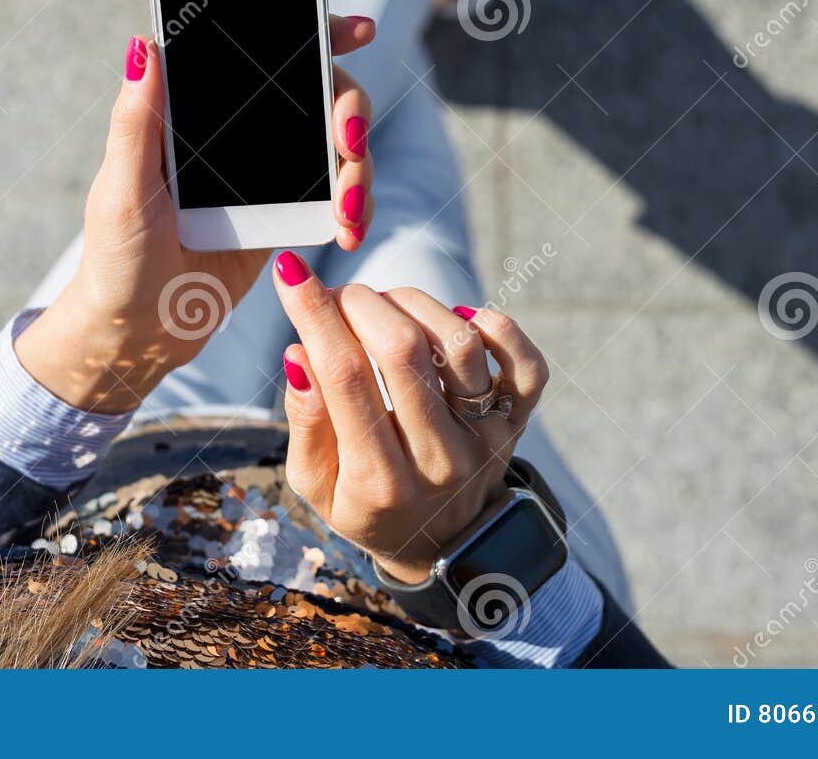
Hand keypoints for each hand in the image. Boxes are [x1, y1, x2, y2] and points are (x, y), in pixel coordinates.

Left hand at [14, 18, 376, 413]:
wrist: (139, 331)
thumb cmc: (115, 257)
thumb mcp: (122, 189)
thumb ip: (137, 121)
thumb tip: (146, 44)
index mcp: (196, 107)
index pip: (260, 49)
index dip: (312, 30)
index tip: (354, 29)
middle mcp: (237, 127)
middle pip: (317, 88)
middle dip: (350, 106)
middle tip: (350, 139)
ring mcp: (267, 168)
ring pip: (336, 140)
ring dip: (358, 166)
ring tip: (348, 210)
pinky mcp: (287, 210)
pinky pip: (337, 191)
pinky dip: (354, 204)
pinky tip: (349, 227)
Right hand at [270, 256, 549, 582]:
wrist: (442, 546)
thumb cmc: (366, 503)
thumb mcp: (316, 483)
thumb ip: (306, 421)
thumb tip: (301, 352)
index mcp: (378, 481)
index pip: (344, 376)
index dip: (314, 314)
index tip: (291, 271)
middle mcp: (439, 460)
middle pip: (402, 350)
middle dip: (359, 302)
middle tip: (340, 297)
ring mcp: (486, 439)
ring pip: (459, 343)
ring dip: (413, 304)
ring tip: (386, 308)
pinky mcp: (517, 422)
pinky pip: (525, 362)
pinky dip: (494, 325)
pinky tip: (456, 318)